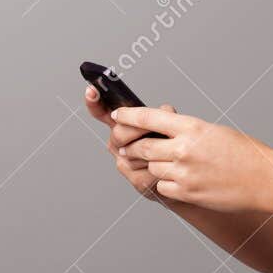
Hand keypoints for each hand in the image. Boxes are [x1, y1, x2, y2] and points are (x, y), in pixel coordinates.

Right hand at [85, 84, 176, 201]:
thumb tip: (164, 110)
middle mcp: (118, 146)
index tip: (91, 90)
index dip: (94, 103)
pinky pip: (150, 167)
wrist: (181, 176)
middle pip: (119, 132)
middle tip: (155, 127)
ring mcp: (126, 165)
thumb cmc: (170, 146)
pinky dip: (164, 163)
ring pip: (135, 150)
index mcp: (121, 128)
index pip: (102, 114)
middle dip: (139, 128)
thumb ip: (162, 114)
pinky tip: (170, 164)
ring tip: (169, 148)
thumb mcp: (165, 123)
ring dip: (156, 146)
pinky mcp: (138, 182)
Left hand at [113, 105, 272, 215]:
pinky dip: (167, 183)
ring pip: (152, 167)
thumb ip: (186, 130)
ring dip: (155, 165)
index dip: (129, 116)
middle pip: (142, 145)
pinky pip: (163, 186)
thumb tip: (163, 130)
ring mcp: (184, 172)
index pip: (149, 117)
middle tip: (132, 146)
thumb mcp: (214, 131)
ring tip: (172, 164)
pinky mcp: (186, 192)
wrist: (265, 181)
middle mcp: (184, 148)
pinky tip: (182, 180)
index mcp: (192, 126)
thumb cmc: (245, 154)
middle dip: (134, 146)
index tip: (118, 116)